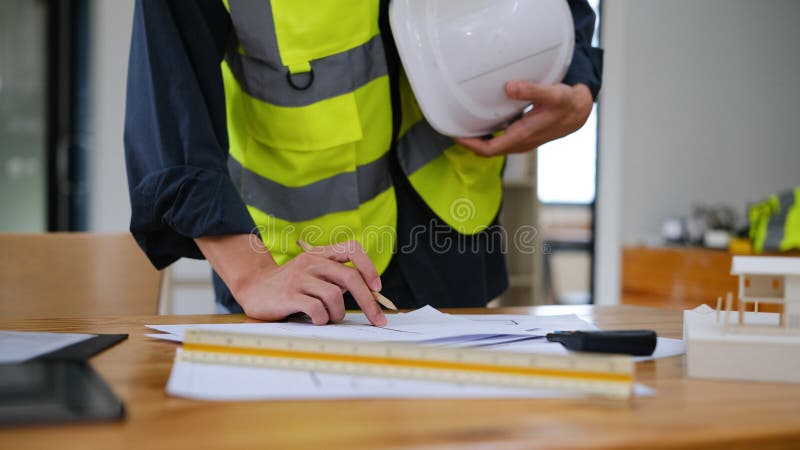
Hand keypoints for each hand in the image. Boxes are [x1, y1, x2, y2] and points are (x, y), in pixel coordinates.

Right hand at [195, 235, 385, 326]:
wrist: (253, 288)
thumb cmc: (291, 286)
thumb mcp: (314, 275)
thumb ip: (337, 279)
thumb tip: (371, 294)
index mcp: (320, 255)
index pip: (352, 249)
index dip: (368, 267)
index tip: (377, 288)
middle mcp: (311, 262)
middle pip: (350, 278)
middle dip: (368, 302)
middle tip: (377, 319)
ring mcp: (299, 278)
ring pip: (334, 296)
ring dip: (338, 313)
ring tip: (329, 317)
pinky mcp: (289, 295)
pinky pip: (317, 309)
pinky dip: (322, 319)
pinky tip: (316, 320)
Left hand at [455, 81, 593, 156]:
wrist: (580, 111)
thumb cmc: (567, 103)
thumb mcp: (552, 94)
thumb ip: (531, 91)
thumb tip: (510, 87)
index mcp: (522, 136)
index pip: (488, 149)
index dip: (469, 144)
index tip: (454, 134)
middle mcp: (519, 143)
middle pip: (487, 150)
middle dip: (469, 142)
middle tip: (451, 127)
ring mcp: (521, 141)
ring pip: (493, 145)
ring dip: (478, 139)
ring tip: (462, 124)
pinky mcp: (523, 135)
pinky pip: (500, 139)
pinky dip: (488, 133)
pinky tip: (483, 120)